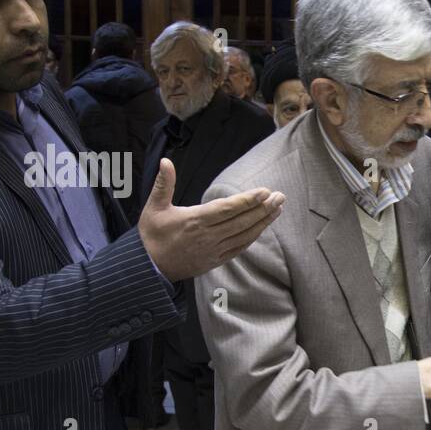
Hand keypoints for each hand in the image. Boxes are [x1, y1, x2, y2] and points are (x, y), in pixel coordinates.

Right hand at [139, 158, 284, 280]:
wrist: (149, 268)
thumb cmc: (152, 235)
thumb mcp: (154, 207)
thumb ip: (164, 183)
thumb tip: (165, 161)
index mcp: (195, 220)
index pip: (227, 209)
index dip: (247, 200)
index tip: (265, 192)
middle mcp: (208, 236)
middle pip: (242, 221)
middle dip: (263, 208)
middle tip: (281, 196)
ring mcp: (214, 250)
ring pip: (244, 235)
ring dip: (263, 222)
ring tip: (278, 209)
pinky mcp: (216, 260)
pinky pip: (239, 248)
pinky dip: (253, 237)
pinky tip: (263, 227)